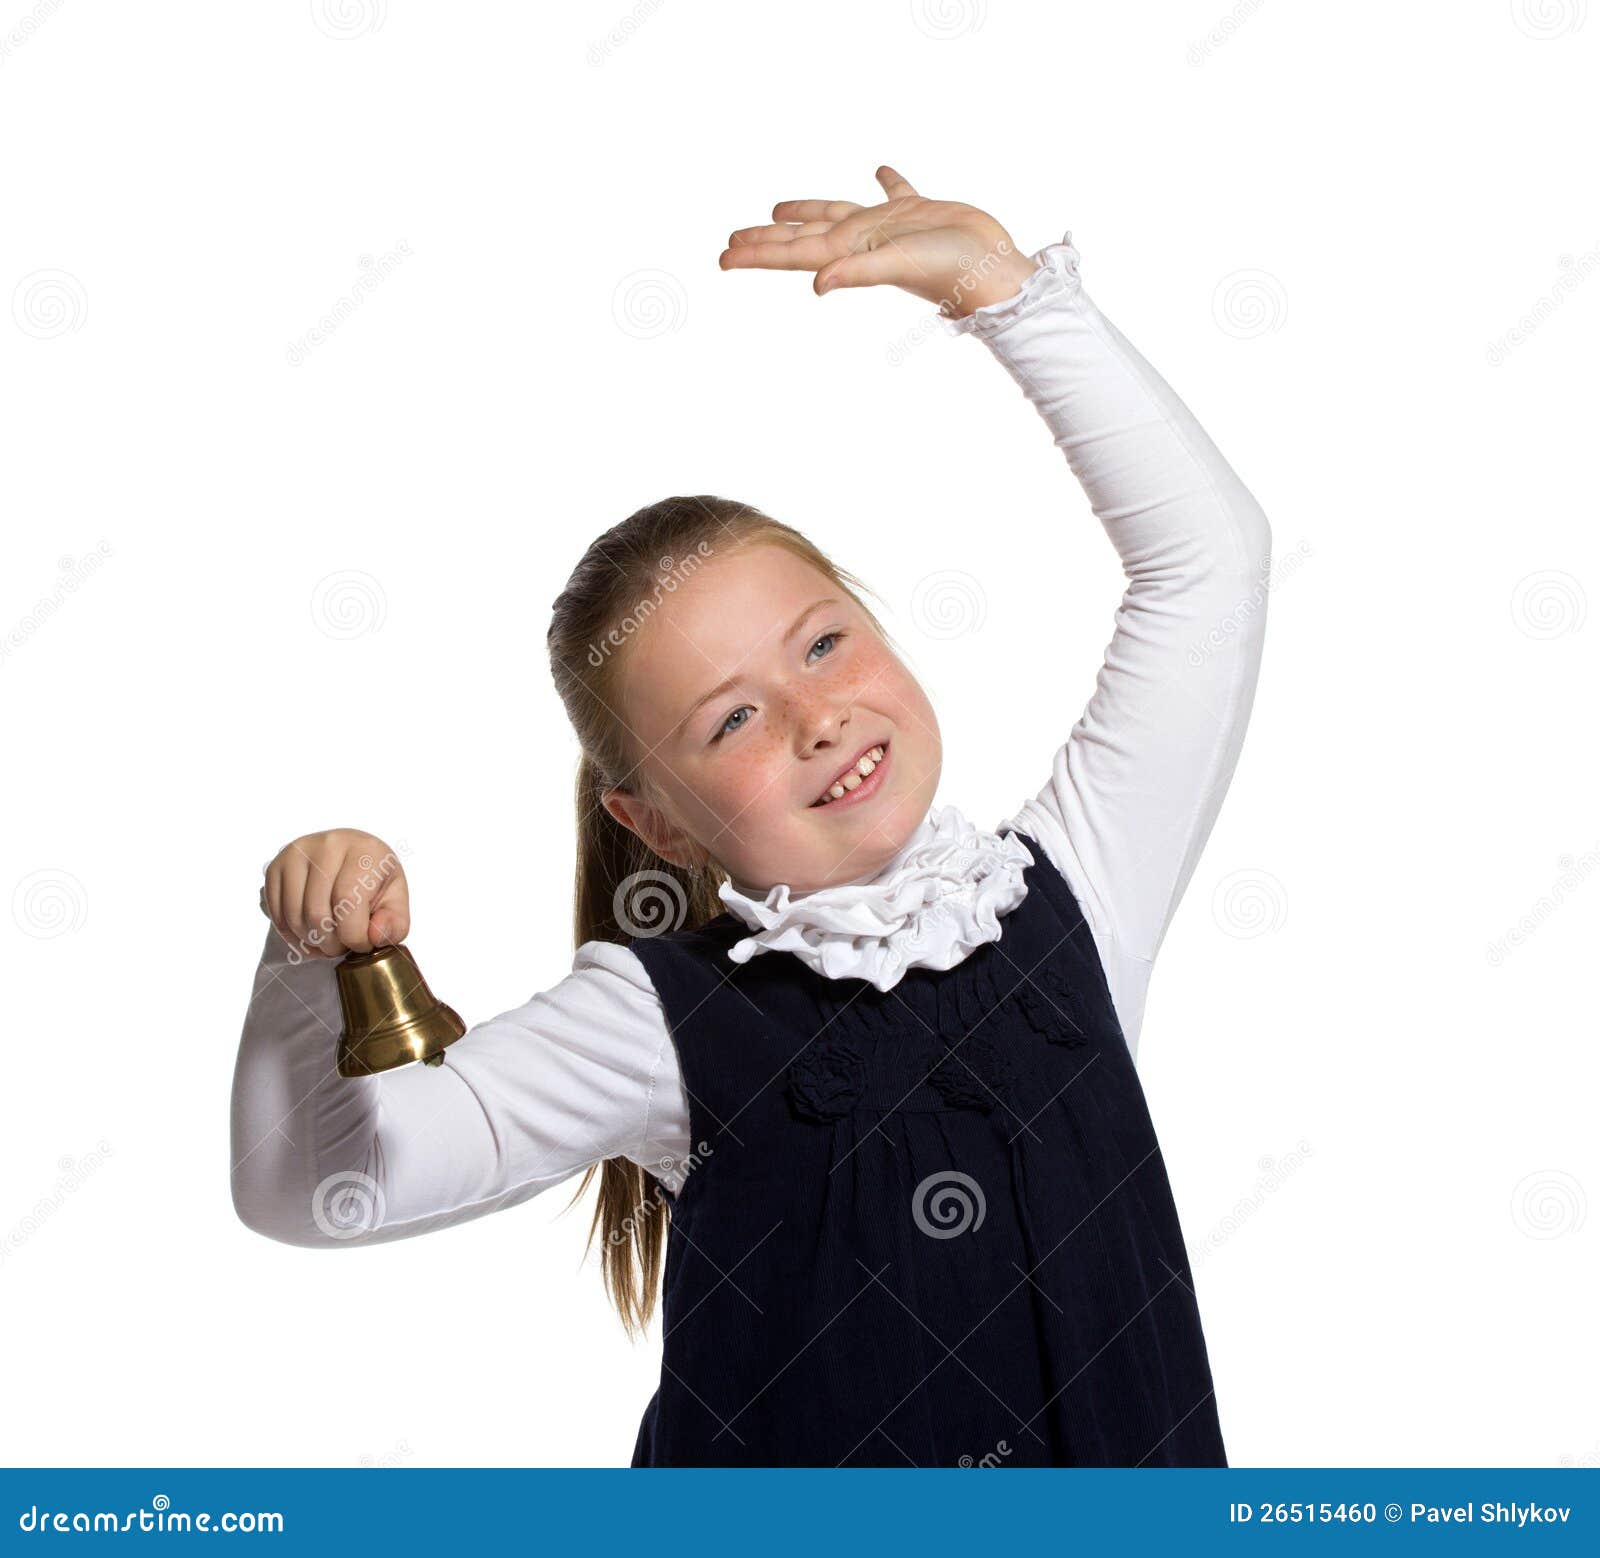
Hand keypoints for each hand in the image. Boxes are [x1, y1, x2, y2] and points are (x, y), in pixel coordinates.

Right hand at [259, 829, 409, 958]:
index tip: (363, 943)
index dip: (354, 937)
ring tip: (329, 940)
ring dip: (312, 942)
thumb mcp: (395, 900)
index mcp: (364, 849)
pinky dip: (293, 936)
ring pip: (295, 918)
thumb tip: (374, 937)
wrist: (349, 857)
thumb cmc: (374, 879)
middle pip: (317, 914)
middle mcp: (328, 844)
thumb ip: (394, 924)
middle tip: (343, 945)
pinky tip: (311, 934)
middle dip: (331, 944)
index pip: (348, 903)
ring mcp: (297, 853)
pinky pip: (277, 915)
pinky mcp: (275, 867)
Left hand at [719, 165, 1038, 315]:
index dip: (756, 253)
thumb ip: (856, 272)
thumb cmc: (948, 271)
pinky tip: (880, 171)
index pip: (792, 251)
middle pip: (803, 235)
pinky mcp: (918, 212)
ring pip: (837, 214)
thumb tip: (817, 285)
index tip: (724, 258)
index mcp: (850, 251)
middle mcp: (862, 240)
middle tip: (733, 241)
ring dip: (808, 211)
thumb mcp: (896, 266)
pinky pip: (896, 192)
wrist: (993, 268)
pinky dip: (886, 181)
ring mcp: (888, 227)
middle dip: (767, 238)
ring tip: (780, 208)